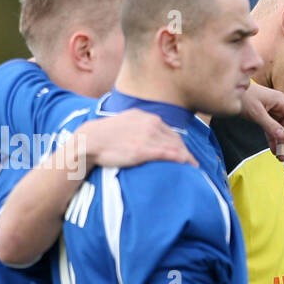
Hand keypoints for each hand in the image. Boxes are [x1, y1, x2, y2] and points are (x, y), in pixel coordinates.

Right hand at [73, 111, 195, 174]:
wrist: (90, 140)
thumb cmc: (104, 135)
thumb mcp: (124, 122)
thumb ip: (137, 126)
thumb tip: (144, 135)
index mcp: (144, 116)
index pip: (168, 130)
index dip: (178, 142)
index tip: (184, 151)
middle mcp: (150, 123)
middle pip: (175, 138)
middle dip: (185, 150)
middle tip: (192, 162)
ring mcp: (148, 136)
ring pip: (175, 146)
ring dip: (187, 157)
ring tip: (193, 167)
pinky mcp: (144, 149)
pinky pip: (169, 154)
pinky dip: (181, 159)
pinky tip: (188, 165)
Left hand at [240, 83, 283, 160]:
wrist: (230, 90)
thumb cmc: (243, 97)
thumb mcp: (257, 112)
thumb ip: (270, 125)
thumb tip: (283, 136)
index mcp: (281, 102)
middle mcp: (279, 107)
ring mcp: (272, 112)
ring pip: (281, 131)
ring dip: (281, 144)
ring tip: (281, 158)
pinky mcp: (265, 116)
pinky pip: (272, 131)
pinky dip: (273, 141)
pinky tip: (274, 151)